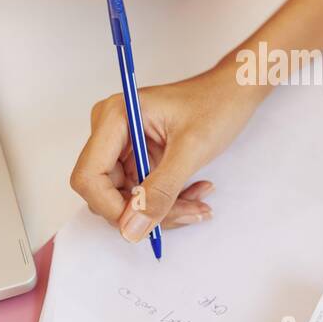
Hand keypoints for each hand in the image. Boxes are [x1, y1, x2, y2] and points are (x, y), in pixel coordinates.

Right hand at [69, 67, 263, 242]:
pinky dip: (169, 201)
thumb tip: (132, 229)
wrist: (233, 92)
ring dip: (164, 210)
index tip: (144, 224)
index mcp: (115, 117)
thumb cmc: (216, 104)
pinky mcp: (136, 159)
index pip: (89, 177)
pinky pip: (142, 195)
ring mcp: (122, 147)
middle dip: (146, 211)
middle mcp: (111, 132)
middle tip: (190, 211)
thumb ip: (160, 191)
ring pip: (127, 200)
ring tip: (199, 203)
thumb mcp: (191, 150)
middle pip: (107, 194)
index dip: (111, 207)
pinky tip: (195, 192)